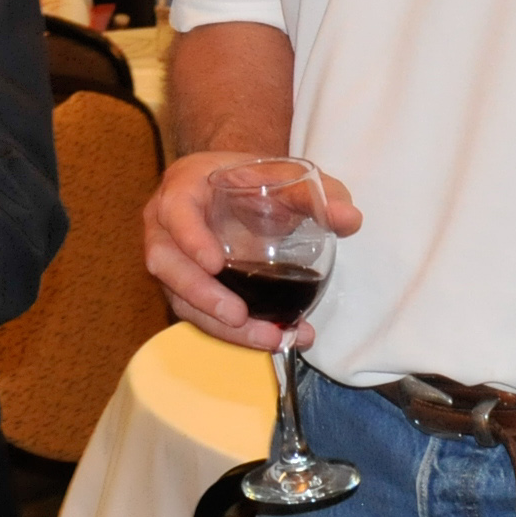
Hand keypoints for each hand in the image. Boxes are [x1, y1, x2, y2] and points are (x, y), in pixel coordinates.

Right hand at [141, 150, 360, 351]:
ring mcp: (174, 260)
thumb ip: (317, 195)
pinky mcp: (187, 289)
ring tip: (270, 339)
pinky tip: (275, 337)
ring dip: (221, 326)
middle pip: (166, 264)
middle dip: (201, 295)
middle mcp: (166, 226)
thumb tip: (349, 219)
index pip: (174, 210)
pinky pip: (201, 314)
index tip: (215, 264)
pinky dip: (234, 333)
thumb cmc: (257, 179)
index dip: (189, 238)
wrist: (242, 191)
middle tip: (238, 317)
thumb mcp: (289, 177)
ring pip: (181, 298)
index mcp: (184, 187)